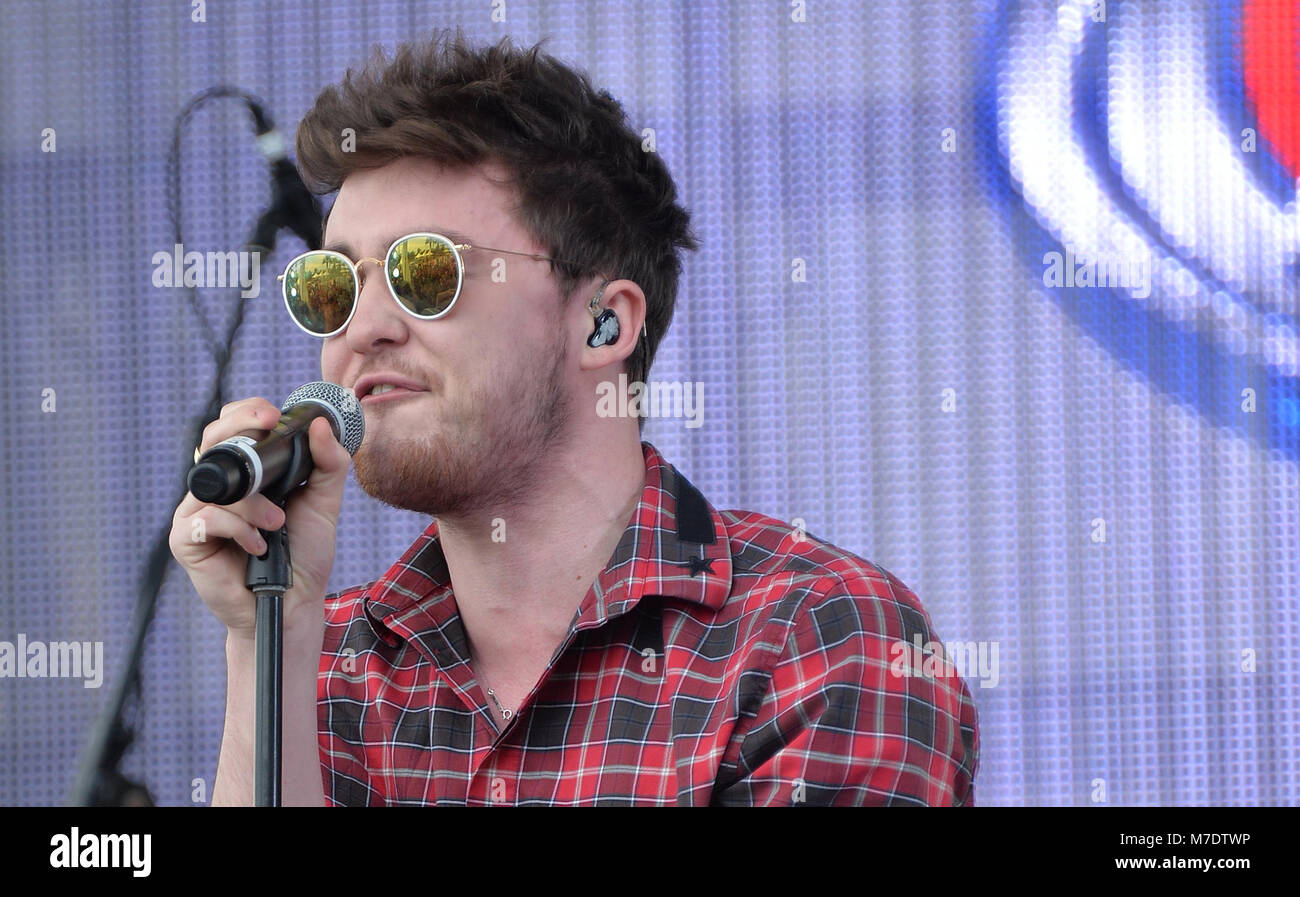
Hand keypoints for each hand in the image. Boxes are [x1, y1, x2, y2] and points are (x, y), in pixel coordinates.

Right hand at [169, 397, 352, 637]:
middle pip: (210, 441)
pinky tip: (257, 547)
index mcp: (246, 476)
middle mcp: (218, 489)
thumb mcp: (324, 503)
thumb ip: (329, 464)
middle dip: (237, 427)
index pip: (232, 428)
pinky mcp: (185, 540)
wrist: (293, 603)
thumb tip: (321, 426)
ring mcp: (196, 512)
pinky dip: (238, 529)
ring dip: (252, 502)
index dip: (245, 412)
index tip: (272, 414)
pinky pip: (205, 518)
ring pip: (216, 484)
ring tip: (276, 524)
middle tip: (265, 426)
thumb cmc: (303, 554)